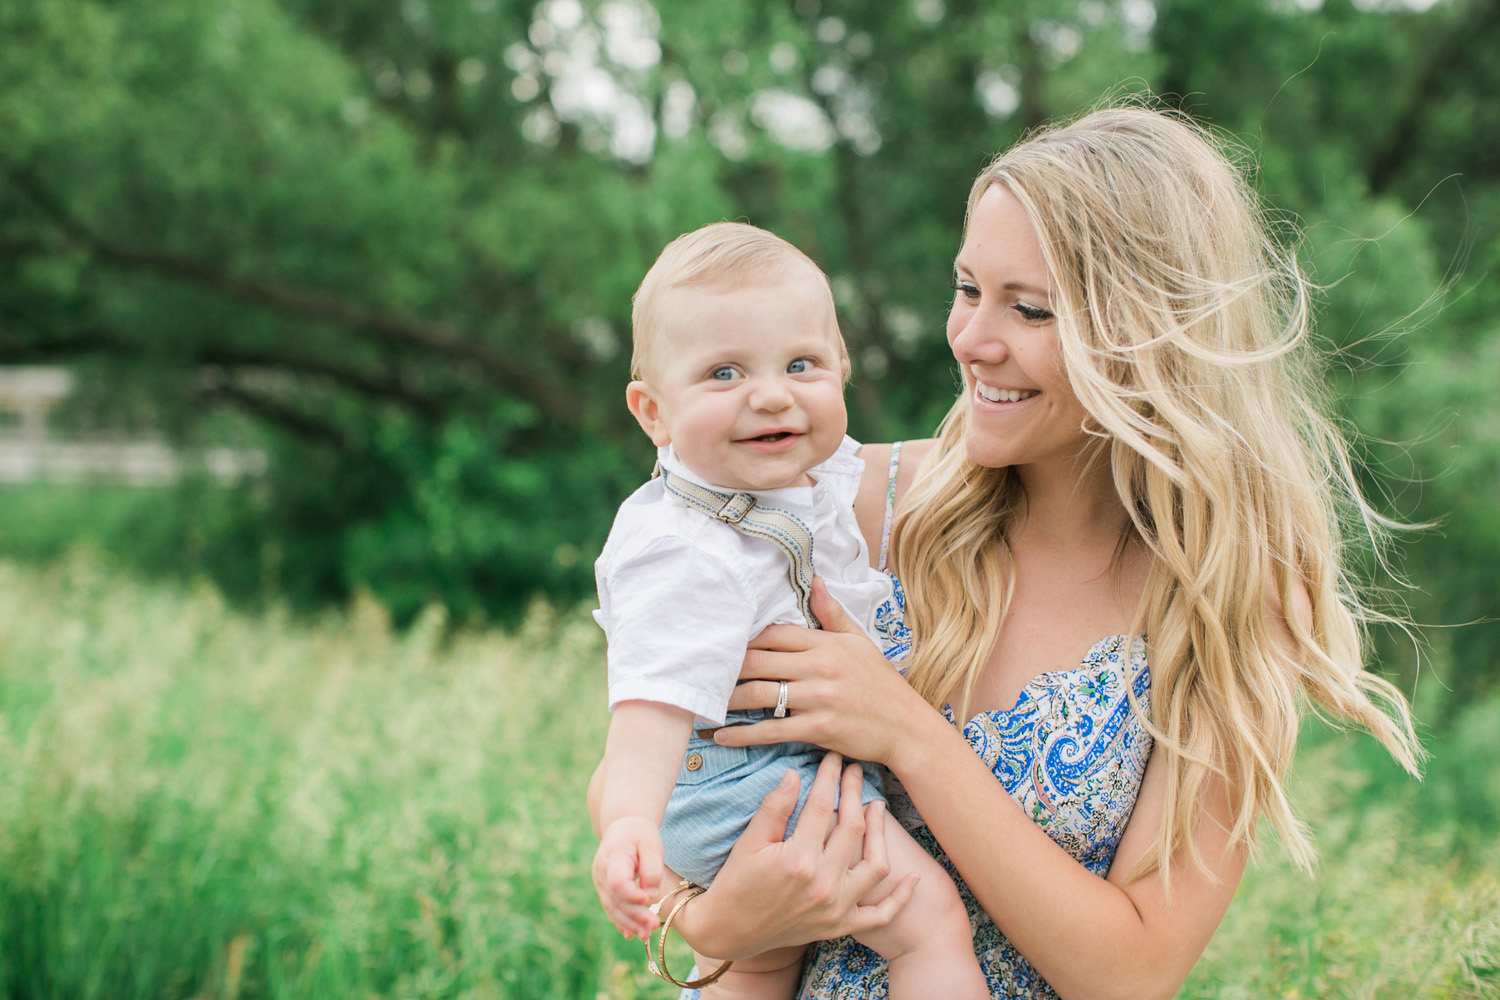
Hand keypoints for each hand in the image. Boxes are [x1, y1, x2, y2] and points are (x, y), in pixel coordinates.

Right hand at [592, 816, 664, 938]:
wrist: (623, 828)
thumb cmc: (640, 834)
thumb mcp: (651, 844)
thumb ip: (651, 868)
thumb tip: (650, 894)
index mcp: (614, 856)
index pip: (617, 881)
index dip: (631, 894)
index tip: (647, 899)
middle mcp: (601, 871)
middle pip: (616, 899)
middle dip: (635, 915)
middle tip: (654, 925)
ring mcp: (600, 882)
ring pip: (612, 907)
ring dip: (629, 923)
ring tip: (646, 935)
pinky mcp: (604, 889)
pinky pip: (611, 908)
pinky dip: (621, 922)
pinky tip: (632, 934)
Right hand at [672, 751, 917, 958]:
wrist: (729, 931)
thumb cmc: (735, 881)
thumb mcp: (749, 841)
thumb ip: (775, 807)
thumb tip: (795, 774)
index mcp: (798, 860)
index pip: (820, 806)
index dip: (828, 777)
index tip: (833, 758)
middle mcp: (823, 884)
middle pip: (852, 829)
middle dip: (855, 793)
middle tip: (855, 770)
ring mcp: (835, 909)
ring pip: (875, 865)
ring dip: (881, 833)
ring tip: (876, 807)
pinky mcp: (840, 926)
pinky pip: (880, 915)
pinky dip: (900, 898)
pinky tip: (913, 876)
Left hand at [719, 577, 929, 765]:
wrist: (905, 726)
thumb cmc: (880, 683)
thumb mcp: (859, 641)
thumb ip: (831, 613)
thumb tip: (815, 580)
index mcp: (825, 644)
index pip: (773, 634)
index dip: (744, 640)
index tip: (723, 646)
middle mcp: (819, 667)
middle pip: (758, 661)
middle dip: (728, 669)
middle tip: (704, 673)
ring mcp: (818, 698)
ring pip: (760, 695)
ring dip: (728, 700)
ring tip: (706, 703)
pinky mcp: (818, 729)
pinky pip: (771, 730)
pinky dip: (742, 735)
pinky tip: (722, 736)